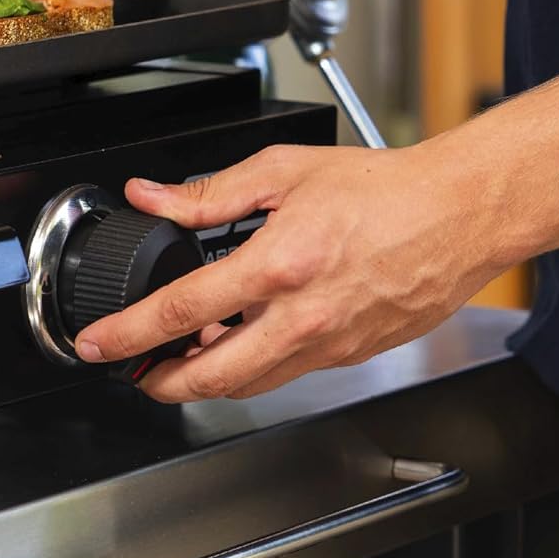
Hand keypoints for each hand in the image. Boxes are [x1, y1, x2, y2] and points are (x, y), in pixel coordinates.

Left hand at [73, 143, 506, 401]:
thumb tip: (153, 197)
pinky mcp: (348, 356)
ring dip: (205, 379)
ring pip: (247, 385)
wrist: (459, 215)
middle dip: (158, 384)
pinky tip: (244, 340)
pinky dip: (253, 366)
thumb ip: (208, 192)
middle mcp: (301, 317)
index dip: (129, 333)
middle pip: (209, 378)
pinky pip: (285, 374)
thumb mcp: (284, 172)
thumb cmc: (385, 190)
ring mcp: (327, 344)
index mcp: (279, 265)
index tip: (99, 344)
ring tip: (184, 355)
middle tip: (135, 371)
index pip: (183, 311)